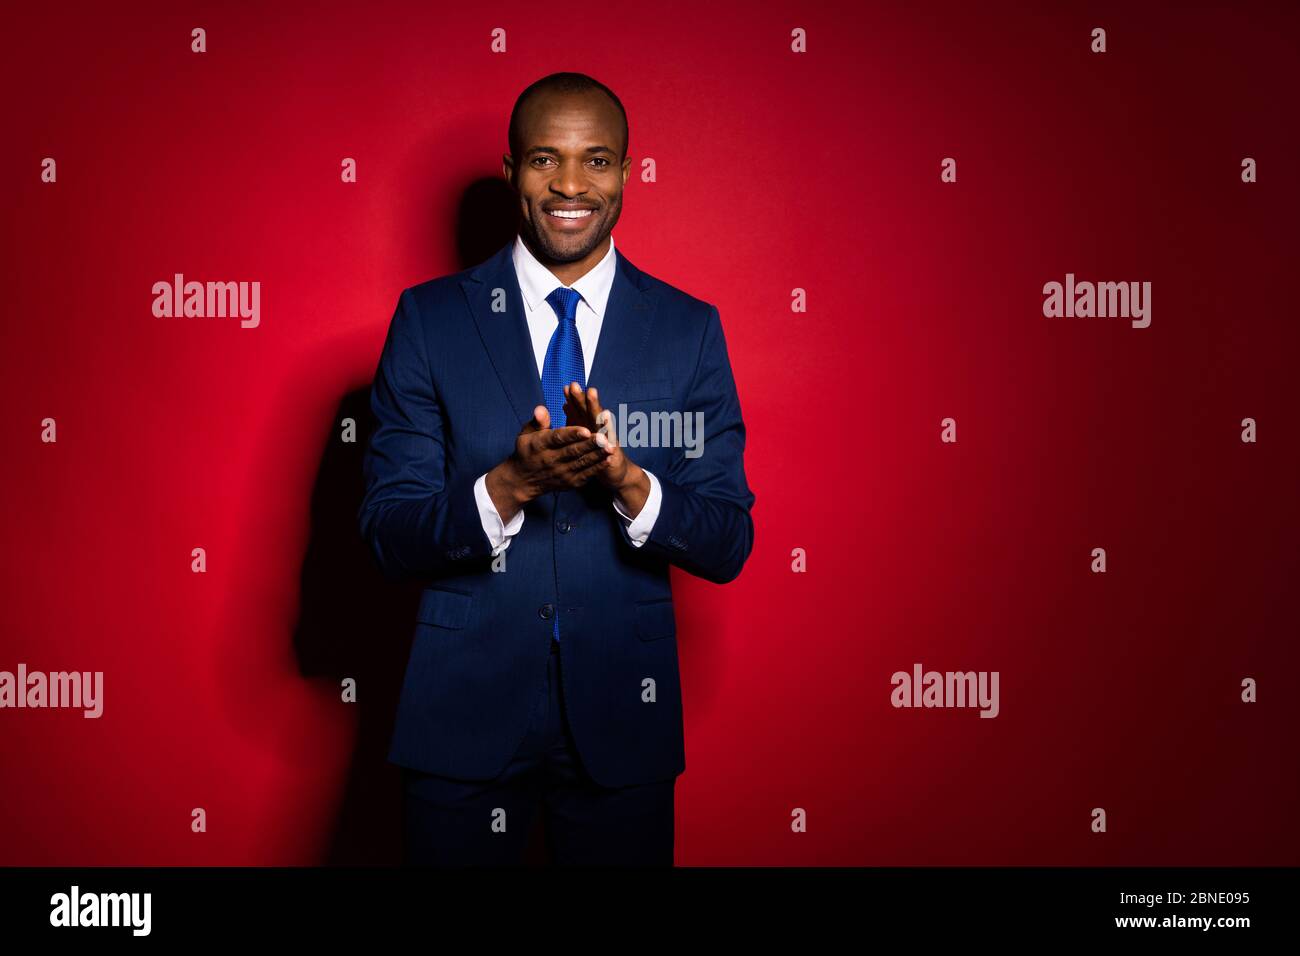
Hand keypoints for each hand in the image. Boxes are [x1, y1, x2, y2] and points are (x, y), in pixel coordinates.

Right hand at [486, 404, 606, 521]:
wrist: (524, 480)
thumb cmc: (527, 451)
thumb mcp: (525, 434)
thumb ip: (537, 421)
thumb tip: (541, 408)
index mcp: (540, 445)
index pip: (557, 438)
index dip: (572, 434)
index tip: (585, 429)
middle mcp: (550, 460)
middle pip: (572, 451)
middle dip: (589, 444)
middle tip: (604, 437)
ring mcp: (561, 472)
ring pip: (581, 462)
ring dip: (597, 455)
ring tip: (611, 447)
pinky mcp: (569, 481)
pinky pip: (585, 474)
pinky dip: (597, 467)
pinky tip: (608, 459)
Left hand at [562, 382, 650, 517]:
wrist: (615, 472)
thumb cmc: (597, 452)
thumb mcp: (584, 435)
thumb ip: (575, 419)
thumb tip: (564, 404)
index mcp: (589, 426)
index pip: (580, 410)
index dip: (573, 399)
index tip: (565, 387)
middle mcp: (599, 429)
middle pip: (589, 411)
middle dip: (582, 397)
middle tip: (574, 385)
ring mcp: (607, 438)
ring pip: (599, 420)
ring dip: (595, 405)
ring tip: (591, 392)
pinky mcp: (612, 450)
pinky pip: (609, 438)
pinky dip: (607, 428)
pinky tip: (605, 418)